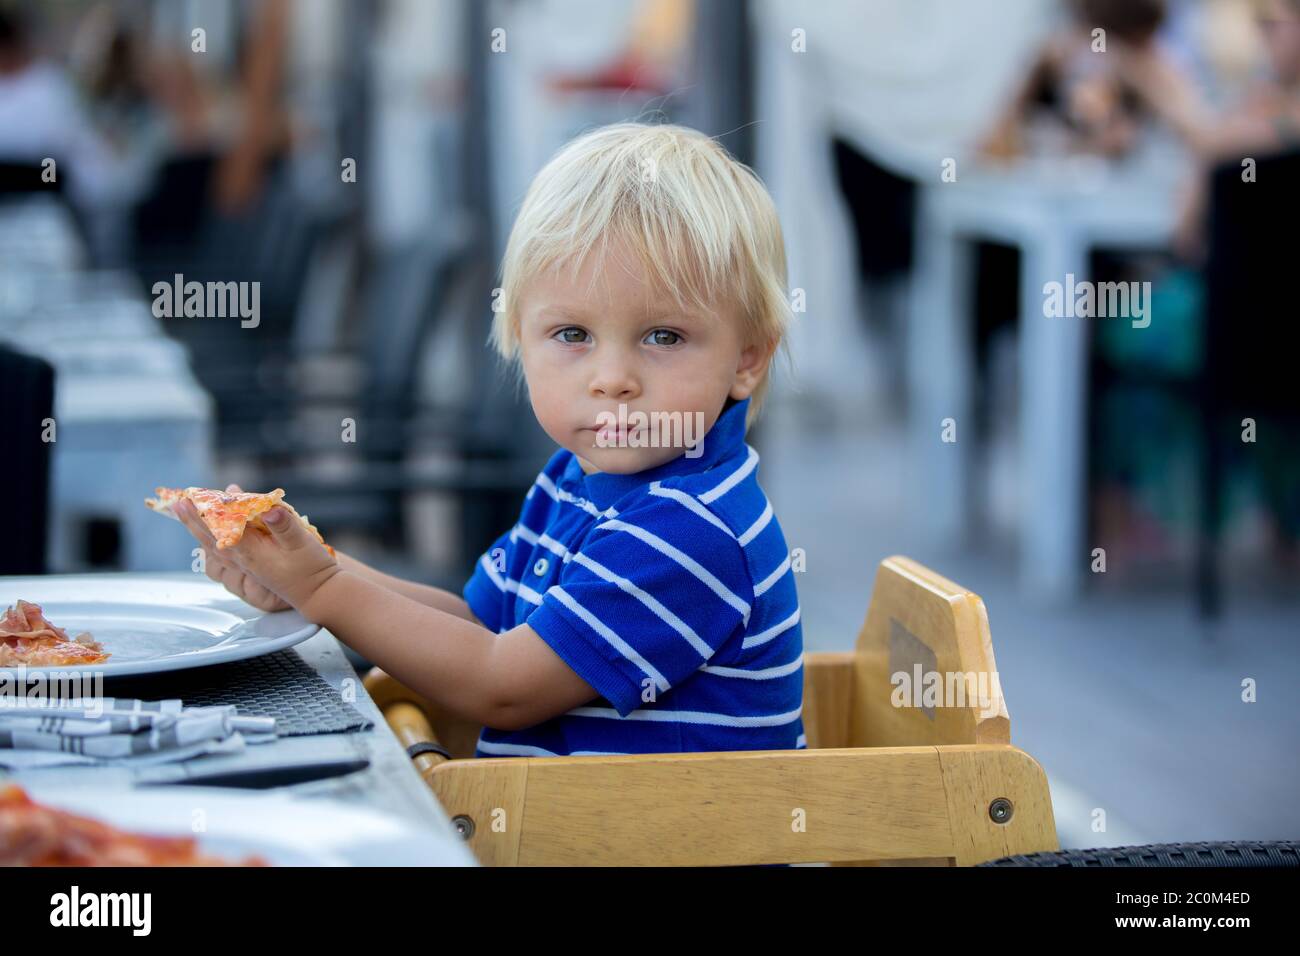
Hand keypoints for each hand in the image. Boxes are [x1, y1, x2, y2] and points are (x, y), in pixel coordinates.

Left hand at [177, 483, 338, 615]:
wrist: (319, 594)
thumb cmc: (312, 568)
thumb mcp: (303, 543)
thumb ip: (285, 525)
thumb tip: (268, 509)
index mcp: (252, 553)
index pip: (220, 530)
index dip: (203, 514)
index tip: (188, 499)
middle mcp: (243, 561)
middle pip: (210, 539)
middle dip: (193, 520)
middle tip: (179, 501)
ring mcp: (245, 567)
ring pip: (213, 548)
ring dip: (200, 530)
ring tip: (190, 514)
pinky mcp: (250, 569)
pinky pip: (222, 554)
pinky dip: (213, 540)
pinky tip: (215, 533)